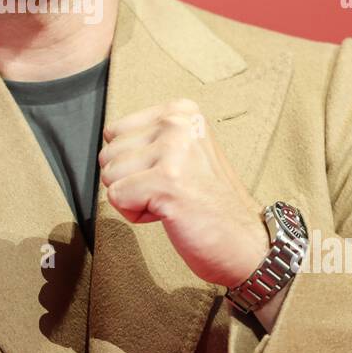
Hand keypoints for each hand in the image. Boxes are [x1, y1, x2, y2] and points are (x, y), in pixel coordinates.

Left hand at [98, 98, 270, 287]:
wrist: (245, 241)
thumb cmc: (210, 202)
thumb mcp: (184, 151)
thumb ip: (150, 138)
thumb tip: (106, 141)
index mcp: (181, 111)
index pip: (115, 132)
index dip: (134, 163)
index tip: (169, 175)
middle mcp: (178, 122)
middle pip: (109, 154)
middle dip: (131, 181)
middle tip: (172, 191)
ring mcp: (174, 150)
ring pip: (109, 176)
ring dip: (134, 198)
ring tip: (171, 201)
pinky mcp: (167, 181)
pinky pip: (116, 198)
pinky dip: (135, 214)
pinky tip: (169, 214)